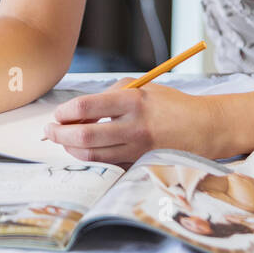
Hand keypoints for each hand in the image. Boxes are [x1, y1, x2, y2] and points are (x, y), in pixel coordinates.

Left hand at [43, 79, 218, 164]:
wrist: (204, 127)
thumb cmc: (170, 103)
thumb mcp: (141, 88)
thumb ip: (110, 95)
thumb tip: (78, 110)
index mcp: (132, 101)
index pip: (86, 107)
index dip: (65, 112)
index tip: (57, 114)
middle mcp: (133, 127)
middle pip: (85, 137)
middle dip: (60, 135)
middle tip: (50, 131)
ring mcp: (137, 149)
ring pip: (93, 155)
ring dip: (72, 149)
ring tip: (64, 140)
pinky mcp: (140, 163)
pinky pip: (108, 164)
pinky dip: (91, 158)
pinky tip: (85, 150)